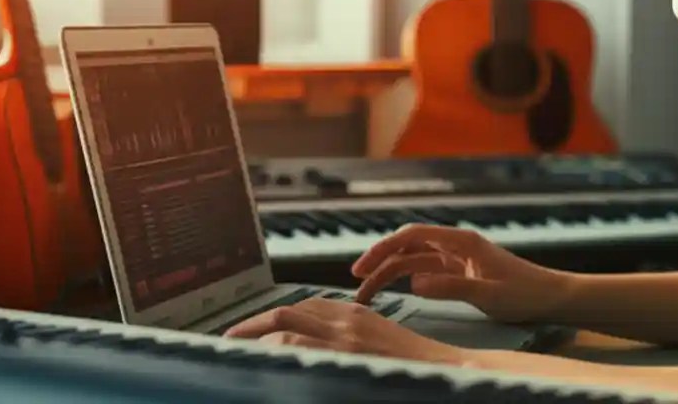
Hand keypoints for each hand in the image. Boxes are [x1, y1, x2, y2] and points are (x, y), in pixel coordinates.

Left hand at [222, 296, 463, 364]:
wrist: (447, 370)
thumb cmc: (416, 365)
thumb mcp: (379, 341)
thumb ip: (351, 338)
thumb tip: (320, 349)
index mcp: (355, 314)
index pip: (305, 305)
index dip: (274, 316)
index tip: (255, 328)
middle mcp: (346, 321)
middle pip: (287, 311)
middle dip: (253, 322)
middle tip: (230, 337)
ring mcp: (344, 339)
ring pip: (285, 325)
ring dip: (253, 335)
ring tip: (233, 348)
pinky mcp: (345, 355)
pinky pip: (297, 345)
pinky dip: (273, 348)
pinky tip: (258, 358)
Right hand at [350, 223, 572, 323]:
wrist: (551, 296)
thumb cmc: (525, 292)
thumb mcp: (488, 294)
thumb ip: (451, 288)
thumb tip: (414, 282)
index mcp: (461, 241)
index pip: (413, 235)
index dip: (384, 248)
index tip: (364, 266)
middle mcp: (455, 245)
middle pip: (408, 246)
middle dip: (380, 260)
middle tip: (356, 281)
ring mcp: (456, 259)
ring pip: (413, 260)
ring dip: (390, 272)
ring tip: (367, 293)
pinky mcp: (459, 272)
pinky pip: (425, 271)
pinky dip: (407, 278)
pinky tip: (395, 291)